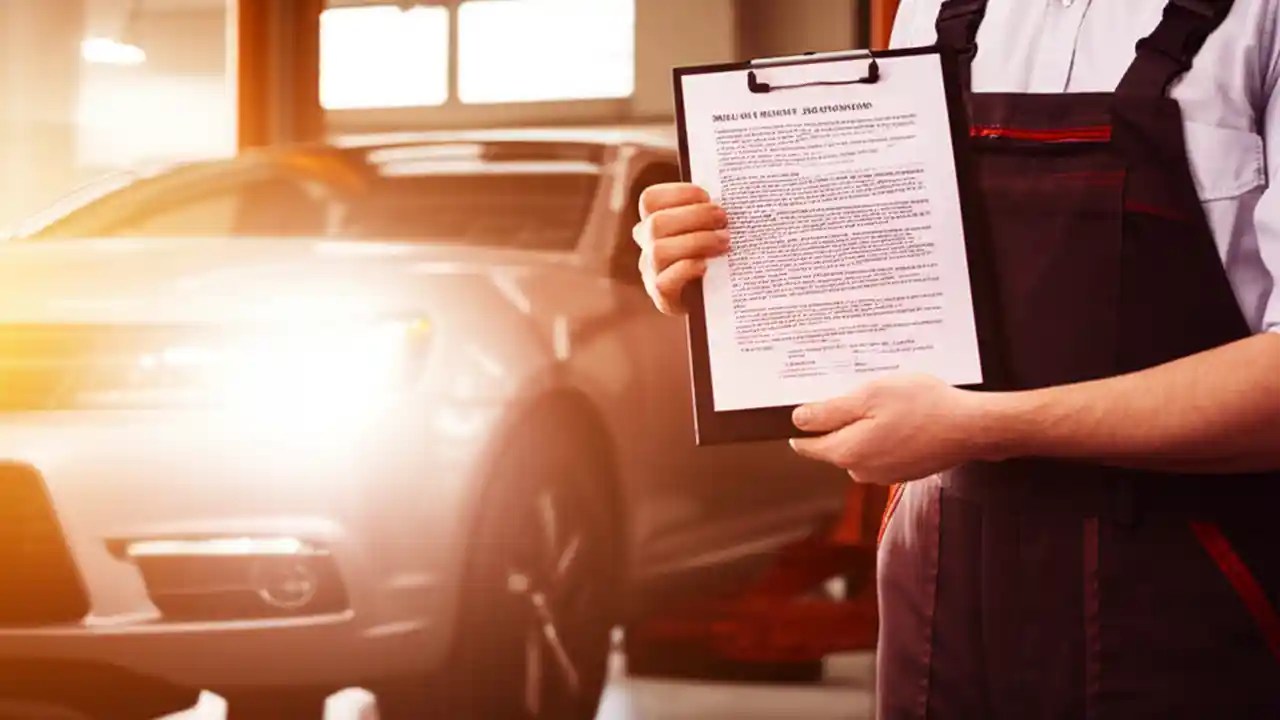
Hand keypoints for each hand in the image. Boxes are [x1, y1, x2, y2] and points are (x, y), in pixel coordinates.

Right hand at [633, 183, 730, 314]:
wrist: (717, 297)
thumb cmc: (716, 253)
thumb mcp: (711, 227)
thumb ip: (711, 211)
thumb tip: (731, 192)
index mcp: (653, 220)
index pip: (650, 200)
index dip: (678, 193)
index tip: (707, 195)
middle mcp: (646, 244)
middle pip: (656, 223)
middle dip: (694, 217)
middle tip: (723, 219)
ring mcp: (651, 271)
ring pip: (659, 251)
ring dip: (696, 242)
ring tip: (724, 242)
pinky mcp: (661, 297)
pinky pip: (664, 282)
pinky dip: (686, 269)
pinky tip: (706, 265)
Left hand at [789, 374, 995, 485]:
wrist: (969, 427)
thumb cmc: (920, 406)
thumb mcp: (868, 397)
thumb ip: (830, 412)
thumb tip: (799, 420)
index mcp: (846, 453)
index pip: (809, 445)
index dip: (803, 427)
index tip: (799, 414)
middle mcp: (861, 471)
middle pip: (836, 445)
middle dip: (838, 422)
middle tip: (851, 393)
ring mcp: (884, 474)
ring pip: (860, 447)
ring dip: (863, 427)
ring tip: (880, 401)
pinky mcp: (905, 470)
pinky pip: (882, 451)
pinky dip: (883, 434)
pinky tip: (899, 416)